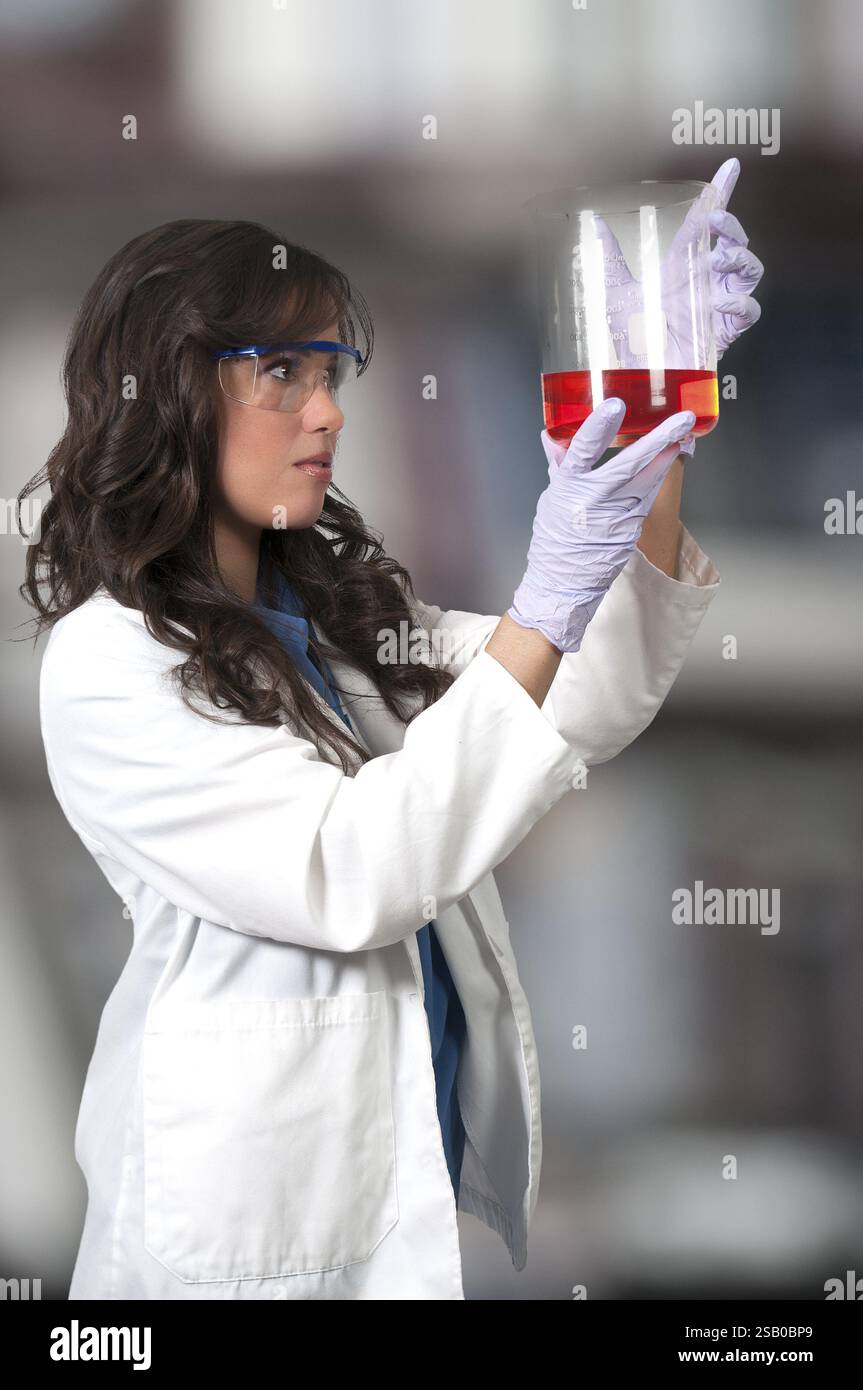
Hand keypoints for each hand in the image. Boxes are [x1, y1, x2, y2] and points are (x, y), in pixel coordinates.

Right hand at [507, 399, 695, 652]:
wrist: (564, 581)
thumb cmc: (554, 539)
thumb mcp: (551, 497)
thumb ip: (559, 464)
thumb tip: (552, 436)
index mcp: (570, 486)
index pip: (583, 450)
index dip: (600, 426)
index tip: (616, 405)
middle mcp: (595, 499)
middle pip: (630, 463)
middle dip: (659, 439)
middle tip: (682, 420)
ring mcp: (617, 515)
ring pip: (649, 480)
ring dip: (667, 457)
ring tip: (682, 435)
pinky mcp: (631, 528)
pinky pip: (647, 497)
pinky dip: (657, 478)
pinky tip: (666, 462)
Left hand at [595, 158, 763, 456]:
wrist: (636, 377)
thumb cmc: (631, 337)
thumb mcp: (614, 292)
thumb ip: (608, 257)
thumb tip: (592, 222)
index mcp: (682, 266)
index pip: (706, 224)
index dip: (722, 194)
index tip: (731, 167)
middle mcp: (703, 282)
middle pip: (734, 243)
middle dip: (732, 227)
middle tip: (715, 224)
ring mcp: (716, 306)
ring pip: (749, 272)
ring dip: (739, 260)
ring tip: (717, 260)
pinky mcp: (723, 332)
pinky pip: (748, 311)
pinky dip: (741, 303)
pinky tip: (722, 302)